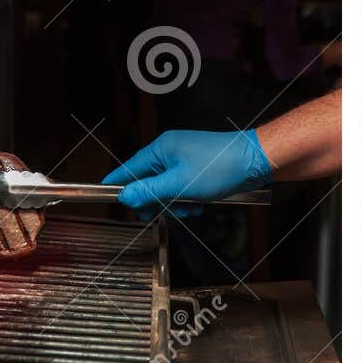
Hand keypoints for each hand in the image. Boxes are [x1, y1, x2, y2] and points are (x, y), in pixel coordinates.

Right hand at [103, 128, 271, 210]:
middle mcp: (171, 151)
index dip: (119, 183)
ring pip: (168, 187)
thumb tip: (125, 196)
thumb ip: (150, 191)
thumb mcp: (179, 184)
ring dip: (176, 202)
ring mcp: (187, 159)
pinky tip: (200, 206)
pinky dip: (189, 199)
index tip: (106, 195)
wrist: (255, 160)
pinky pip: (185, 187)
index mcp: (161, 149)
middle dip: (156, 200)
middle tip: (161, 213)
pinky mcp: (201, 168)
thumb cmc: (219, 167)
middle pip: (149, 180)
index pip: (130, 167)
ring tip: (190, 209)